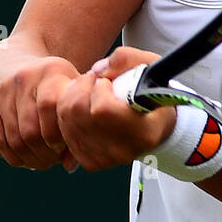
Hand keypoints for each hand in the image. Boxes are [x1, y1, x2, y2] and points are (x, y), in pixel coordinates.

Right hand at [0, 55, 81, 170]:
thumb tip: (69, 166)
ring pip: (14, 138)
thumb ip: (78, 129)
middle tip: (54, 160)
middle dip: (44, 153)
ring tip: (43, 162)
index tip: (64, 148)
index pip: (50, 108)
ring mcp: (5, 86)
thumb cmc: (62, 91)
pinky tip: (26, 160)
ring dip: (30, 158)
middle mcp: (26, 76)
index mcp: (53, 71)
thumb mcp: (75, 100)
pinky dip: (13, 156)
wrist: (28, 68)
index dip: (57, 135)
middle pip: (30, 129)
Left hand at [56, 46, 175, 172]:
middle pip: (79, 114)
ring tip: (87, 91)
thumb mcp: (150, 67)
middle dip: (80, 88)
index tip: (107, 81)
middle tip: (93, 81)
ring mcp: (106, 159)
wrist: (157, 125)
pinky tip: (82, 108)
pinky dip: (67, 115)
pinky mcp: (91, 162)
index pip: (103, 109)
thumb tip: (97, 71)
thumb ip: (126, 59)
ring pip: (67, 122)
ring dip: (71, 98)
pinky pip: (65, 134)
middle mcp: (124, 151)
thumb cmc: (154, 93)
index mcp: (144, 132)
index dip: (99, 89)